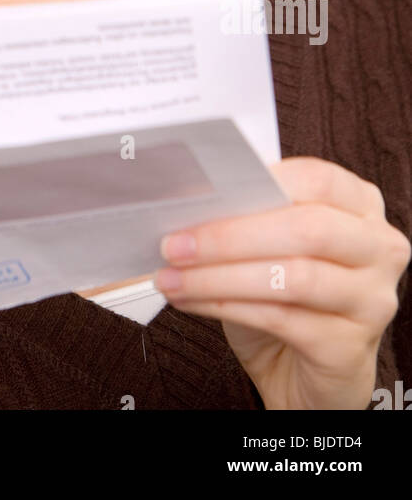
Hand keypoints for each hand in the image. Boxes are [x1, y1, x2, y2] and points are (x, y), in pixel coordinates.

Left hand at [154, 157, 410, 409]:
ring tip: (171, 277)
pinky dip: (225, 307)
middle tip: (174, 243)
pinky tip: (190, 301)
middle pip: (306, 229)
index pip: (316, 179)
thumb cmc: (285, 296)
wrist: (306, 372)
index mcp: (360, 205)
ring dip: (218, 276)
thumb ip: (250, 214)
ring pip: (291, 278)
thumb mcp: (271, 244)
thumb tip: (186, 197)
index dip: (258, 183)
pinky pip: (281, 319)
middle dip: (229, 236)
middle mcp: (379, 248)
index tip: (199, 193)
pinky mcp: (350, 347)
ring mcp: (372, 300)